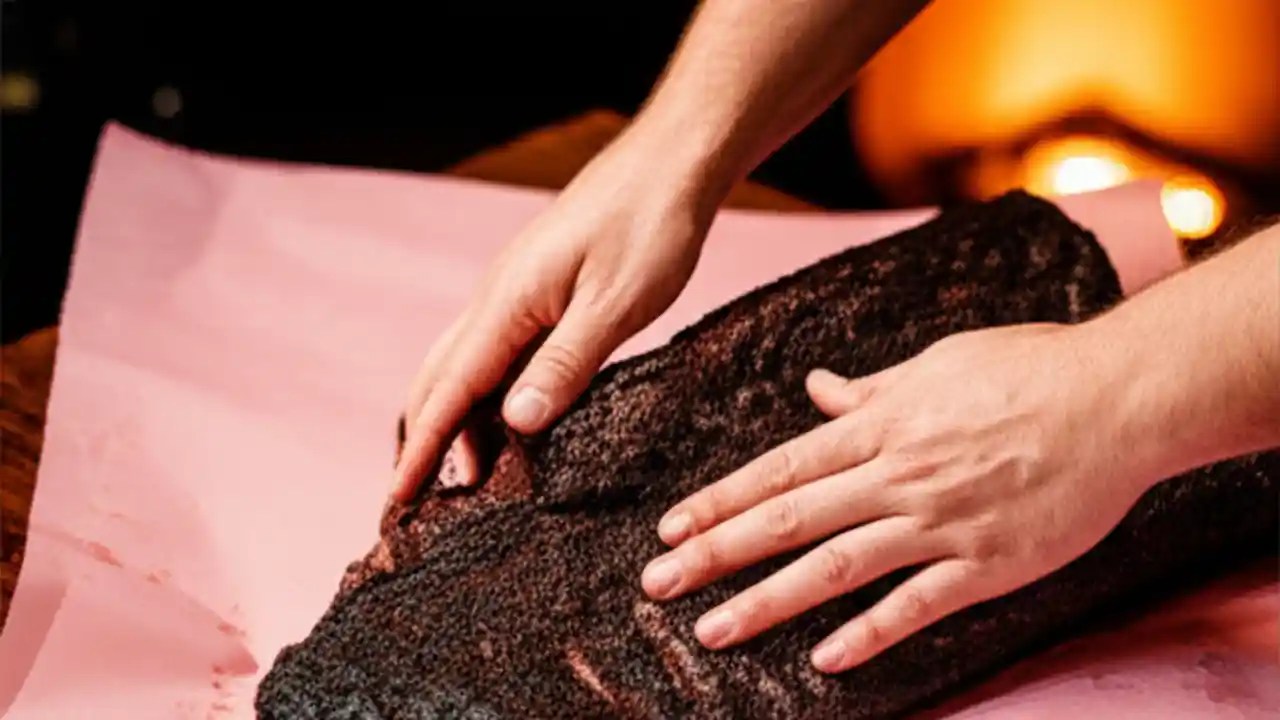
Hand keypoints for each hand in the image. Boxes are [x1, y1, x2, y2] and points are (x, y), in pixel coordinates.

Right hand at [392, 132, 714, 500]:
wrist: (670, 164)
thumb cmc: (649, 227)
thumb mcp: (615, 305)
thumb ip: (565, 365)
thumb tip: (512, 424)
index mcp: (508, 303)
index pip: (451, 390)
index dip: (425, 448)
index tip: (399, 497)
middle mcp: (498, 298)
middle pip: (441, 378)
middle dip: (425, 440)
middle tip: (421, 500)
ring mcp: (516, 293)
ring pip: (465, 365)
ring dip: (455, 419)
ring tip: (462, 476)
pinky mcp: (538, 291)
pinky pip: (497, 352)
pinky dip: (487, 394)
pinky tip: (505, 420)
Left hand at [641, 323, 1159, 672]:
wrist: (1118, 396)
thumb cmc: (1026, 368)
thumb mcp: (934, 366)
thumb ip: (869, 392)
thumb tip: (817, 390)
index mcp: (880, 428)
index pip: (778, 469)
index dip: (719, 501)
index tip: (670, 527)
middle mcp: (896, 476)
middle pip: (787, 520)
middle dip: (715, 554)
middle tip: (658, 583)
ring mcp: (939, 522)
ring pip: (834, 567)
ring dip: (767, 601)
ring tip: (714, 629)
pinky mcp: (986, 563)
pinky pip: (916, 605)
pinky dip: (868, 633)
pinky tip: (823, 660)